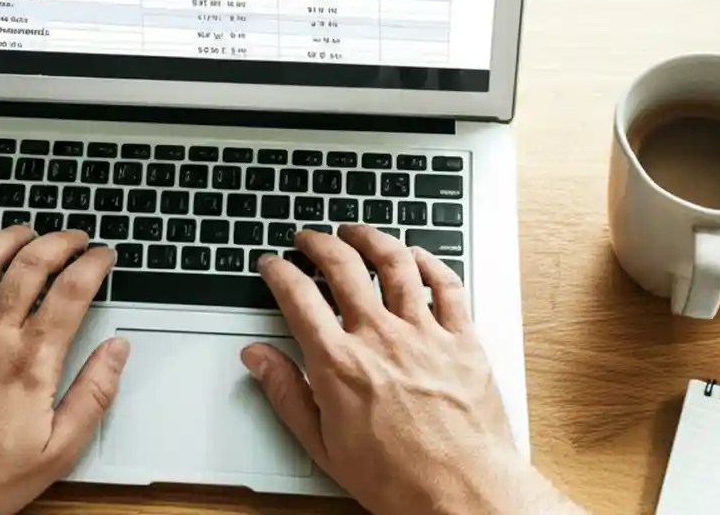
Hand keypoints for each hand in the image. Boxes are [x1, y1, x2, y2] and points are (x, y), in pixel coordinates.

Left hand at [0, 226, 127, 514]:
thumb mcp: (58, 451)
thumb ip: (93, 394)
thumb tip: (117, 351)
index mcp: (31, 363)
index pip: (71, 291)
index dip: (93, 263)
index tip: (103, 255)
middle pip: (30, 265)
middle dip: (59, 241)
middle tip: (73, 237)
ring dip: (9, 238)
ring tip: (27, 231)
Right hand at [242, 225, 580, 514]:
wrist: (461, 493)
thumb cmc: (397, 479)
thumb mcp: (322, 445)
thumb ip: (286, 393)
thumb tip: (256, 359)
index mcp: (339, 363)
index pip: (298, 297)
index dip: (279, 272)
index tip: (272, 264)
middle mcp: (380, 338)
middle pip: (343, 267)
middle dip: (318, 244)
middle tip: (308, 238)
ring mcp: (424, 334)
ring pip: (395, 263)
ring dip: (371, 238)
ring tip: (356, 231)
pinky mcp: (462, 340)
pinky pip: (446, 285)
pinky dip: (429, 262)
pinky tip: (417, 254)